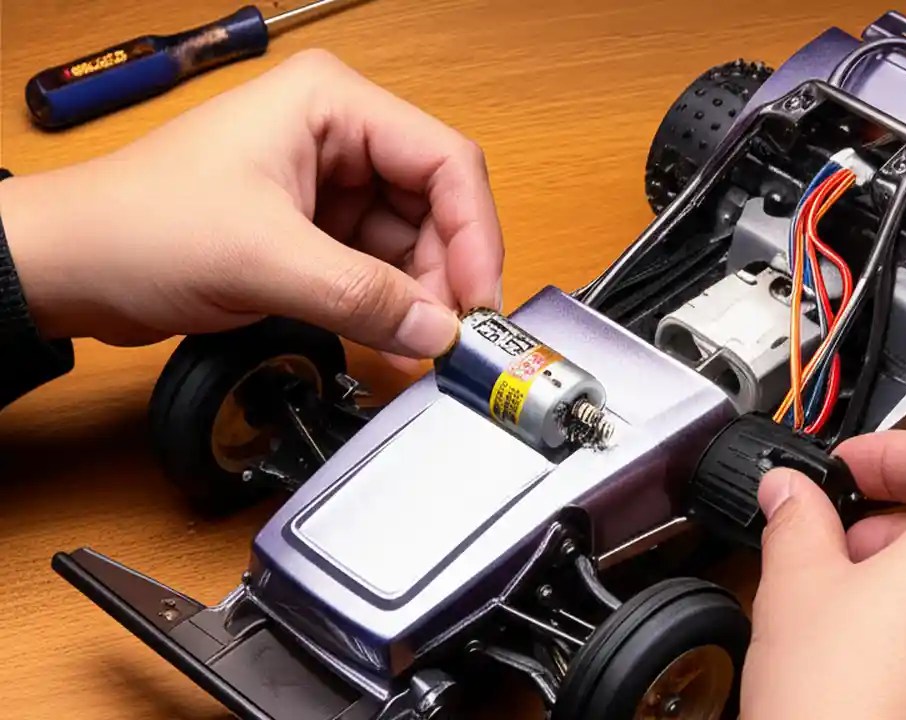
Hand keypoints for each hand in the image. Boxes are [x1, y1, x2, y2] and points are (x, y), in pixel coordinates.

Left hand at [0, 49, 502, 366]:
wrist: (70, 266)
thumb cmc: (139, 226)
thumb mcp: (264, 259)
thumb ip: (362, 297)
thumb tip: (439, 332)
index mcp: (332, 104)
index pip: (444, 160)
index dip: (473, 233)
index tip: (477, 299)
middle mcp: (339, 134)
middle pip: (435, 203)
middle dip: (446, 271)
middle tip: (448, 334)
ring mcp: (327, 182)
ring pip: (412, 240)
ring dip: (419, 293)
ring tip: (416, 343)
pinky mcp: (313, 228)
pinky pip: (377, 265)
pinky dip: (389, 303)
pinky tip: (390, 335)